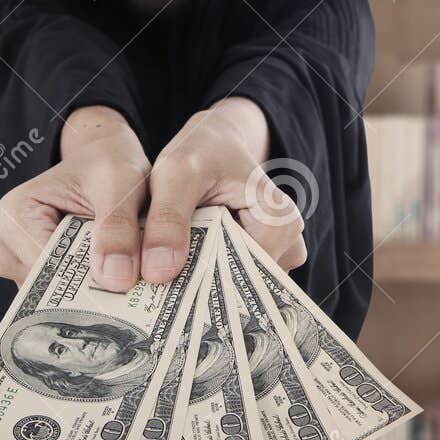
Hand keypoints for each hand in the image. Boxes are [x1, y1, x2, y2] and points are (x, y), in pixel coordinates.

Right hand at [0, 106, 150, 287]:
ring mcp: (23, 265)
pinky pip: (67, 296)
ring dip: (96, 295)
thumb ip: (118, 225)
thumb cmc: (108, 163)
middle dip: (93, 294)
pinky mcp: (43, 275)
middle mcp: (9, 246)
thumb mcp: (121, 182)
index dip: (87, 287)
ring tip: (132, 281)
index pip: (47, 271)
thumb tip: (116, 279)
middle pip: (49, 291)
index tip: (127, 295)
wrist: (107, 160)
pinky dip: (96, 291)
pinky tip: (122, 281)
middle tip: (136, 293)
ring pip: (59, 299)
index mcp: (15, 216)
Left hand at [136, 97, 307, 285]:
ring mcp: (272, 257)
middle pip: (241, 287)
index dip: (201, 287)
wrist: (215, 143)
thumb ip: (168, 218)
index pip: (245, 277)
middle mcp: (286, 245)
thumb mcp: (178, 173)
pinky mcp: (253, 263)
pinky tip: (173, 273)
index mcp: (279, 222)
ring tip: (160, 283)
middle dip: (197, 291)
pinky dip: (199, 279)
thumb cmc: (202, 151)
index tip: (160, 296)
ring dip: (196, 287)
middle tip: (153, 294)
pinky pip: (226, 282)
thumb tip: (158, 274)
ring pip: (232, 289)